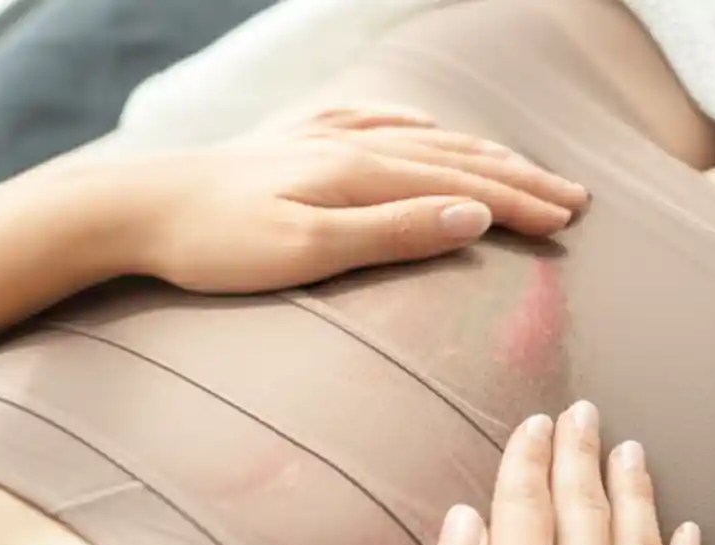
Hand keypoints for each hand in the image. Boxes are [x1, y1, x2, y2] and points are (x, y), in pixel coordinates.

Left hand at [87, 106, 588, 292]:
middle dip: (520, 179)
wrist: (139, 206)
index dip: (520, 204)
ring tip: (525, 167)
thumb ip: (392, 232)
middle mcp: (351, 144)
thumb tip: (473, 215)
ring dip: (481, 155)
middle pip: (456, 157)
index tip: (569, 222)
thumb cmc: (216, 243)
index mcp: (360, 173)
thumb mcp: (305, 250)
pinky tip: (427, 130)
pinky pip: (376, 123)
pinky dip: (418, 130)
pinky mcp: (298, 139)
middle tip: (575, 197)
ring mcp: (324, 136)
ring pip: (424, 139)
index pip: (463, 187)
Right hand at [406, 401, 712, 544]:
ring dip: (635, 489)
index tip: (534, 425)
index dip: (528, 458)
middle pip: (584, 508)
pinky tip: (689, 531)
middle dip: (581, 455)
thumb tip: (466, 522)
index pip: (524, 505)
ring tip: (632, 451)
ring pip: (642, 538)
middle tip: (584, 414)